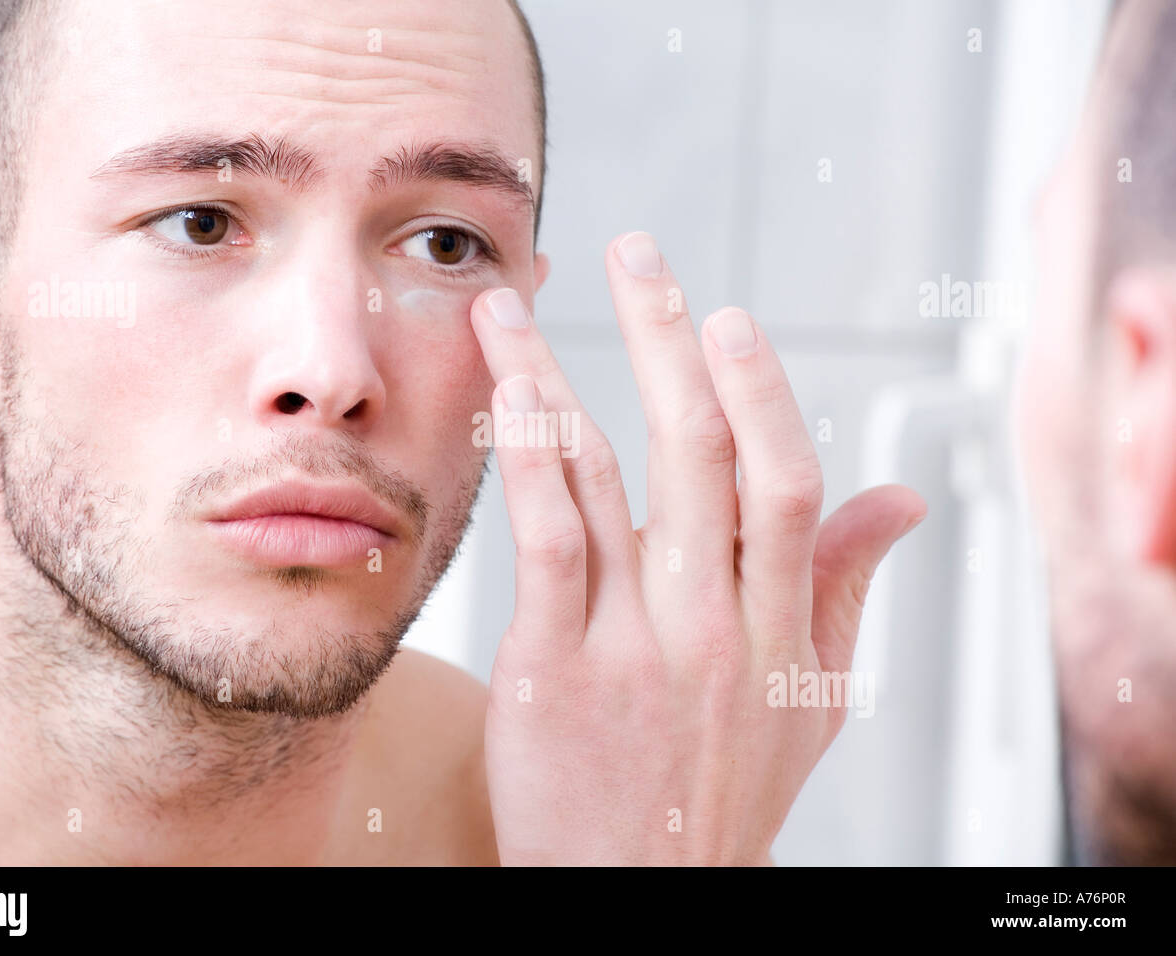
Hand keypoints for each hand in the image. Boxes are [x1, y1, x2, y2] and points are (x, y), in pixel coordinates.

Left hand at [471, 232, 925, 865]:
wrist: (643, 896)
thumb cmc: (718, 794)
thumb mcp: (813, 702)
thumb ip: (847, 590)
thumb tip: (902, 497)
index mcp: (780, 624)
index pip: (787, 480)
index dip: (761, 389)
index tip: (730, 318)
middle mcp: (715, 623)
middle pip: (701, 450)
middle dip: (668, 337)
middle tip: (636, 253)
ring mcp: (635, 644)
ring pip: (603, 476)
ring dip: (554, 375)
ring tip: (514, 306)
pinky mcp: (556, 667)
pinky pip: (546, 542)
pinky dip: (527, 461)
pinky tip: (503, 398)